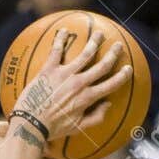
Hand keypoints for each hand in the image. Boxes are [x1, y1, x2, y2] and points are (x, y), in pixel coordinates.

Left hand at [10, 28, 131, 148]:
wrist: (31, 123)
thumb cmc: (53, 128)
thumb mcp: (77, 128)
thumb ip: (95, 117)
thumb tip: (108, 104)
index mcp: (87, 98)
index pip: (110, 85)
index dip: (122, 76)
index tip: (128, 69)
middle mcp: (79, 83)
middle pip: (101, 65)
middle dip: (112, 54)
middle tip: (118, 46)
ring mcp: (65, 74)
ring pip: (84, 54)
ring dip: (93, 42)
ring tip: (98, 34)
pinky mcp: (49, 68)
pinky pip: (56, 50)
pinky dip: (61, 39)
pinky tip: (64, 30)